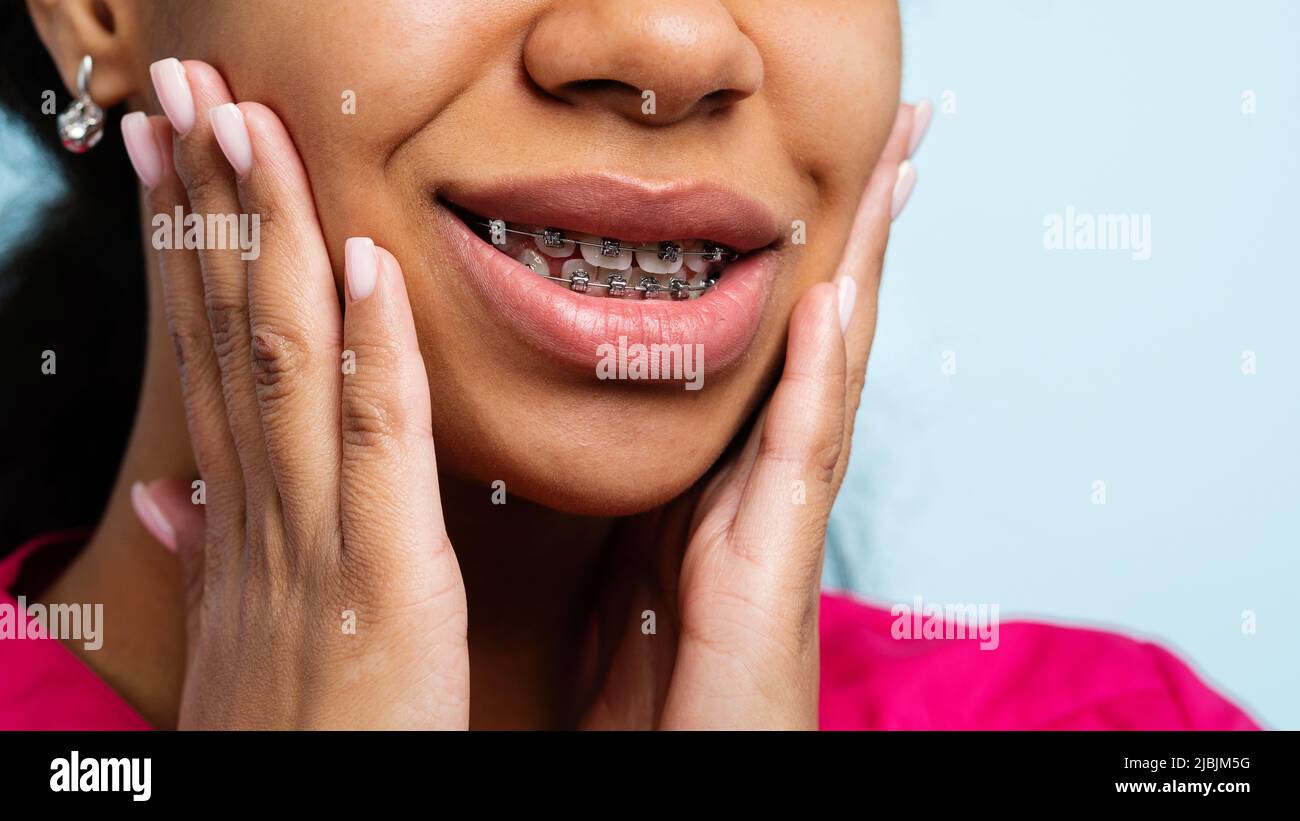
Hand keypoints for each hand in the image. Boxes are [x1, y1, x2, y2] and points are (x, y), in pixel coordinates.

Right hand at [127, 60, 468, 728]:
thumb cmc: (295, 732)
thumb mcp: (239, 635)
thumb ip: (215, 550)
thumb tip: (180, 496)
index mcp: (241, 520)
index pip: (207, 355)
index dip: (185, 247)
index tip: (170, 156)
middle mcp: (262, 511)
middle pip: (228, 332)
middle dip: (206, 203)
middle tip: (184, 93)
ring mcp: (314, 539)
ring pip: (284, 361)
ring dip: (267, 236)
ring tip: (248, 127)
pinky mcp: (383, 580)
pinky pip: (377, 445)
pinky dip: (371, 349)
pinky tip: (362, 262)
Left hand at [581, 103, 921, 728]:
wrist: (700, 773)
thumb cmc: (662, 695)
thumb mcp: (634, 568)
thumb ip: (638, 498)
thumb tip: (615, 434)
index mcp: (722, 478)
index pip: (767, 345)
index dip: (800, 260)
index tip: (820, 180)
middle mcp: (764, 486)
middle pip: (818, 337)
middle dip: (858, 237)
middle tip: (897, 139)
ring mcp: (778, 522)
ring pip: (827, 371)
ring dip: (862, 270)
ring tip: (894, 174)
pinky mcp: (774, 566)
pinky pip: (800, 452)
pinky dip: (822, 374)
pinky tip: (837, 299)